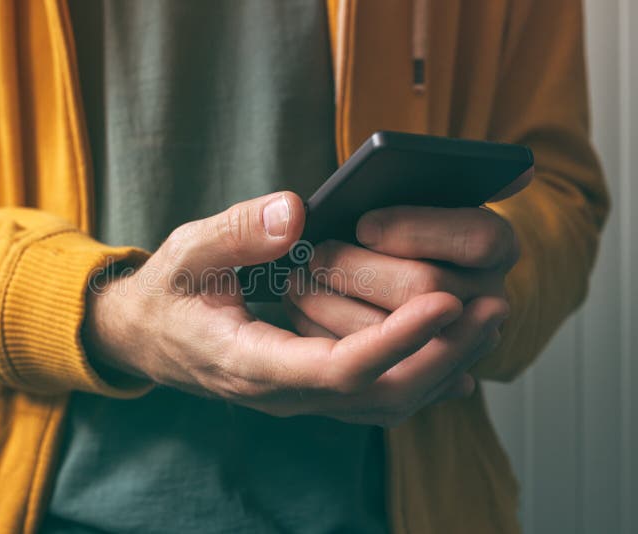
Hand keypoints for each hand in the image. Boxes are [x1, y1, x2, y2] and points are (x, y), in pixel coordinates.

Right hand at [83, 192, 507, 425]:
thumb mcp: (188, 251)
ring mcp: (298, 399)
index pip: (336, 370)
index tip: (443, 302)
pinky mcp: (310, 391)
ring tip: (486, 320)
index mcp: (248, 363)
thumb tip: (296, 213)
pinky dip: (422, 377)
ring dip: (442, 365)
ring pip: (385, 404)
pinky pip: (377, 399)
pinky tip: (459, 355)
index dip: (395, 341)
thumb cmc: (169, 292)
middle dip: (441, 355)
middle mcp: (281, 394)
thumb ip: (238, 233)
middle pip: (379, 395)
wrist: (148, 336)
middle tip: (489, 307)